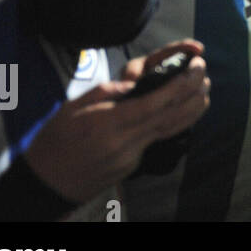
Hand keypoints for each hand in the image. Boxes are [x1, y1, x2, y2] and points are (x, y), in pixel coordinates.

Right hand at [23, 40, 208, 204]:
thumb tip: (134, 84)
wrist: (46, 183)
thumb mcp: (73, 106)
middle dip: (193, 92)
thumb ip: (107, 92)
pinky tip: (184, 111)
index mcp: (110, 123)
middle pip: (171, 116)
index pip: (155, 102)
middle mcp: (126, 141)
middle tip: (203, 72)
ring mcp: (132, 156)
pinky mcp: (133, 166)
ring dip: (193, 109)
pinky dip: (175, 124)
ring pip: (172, 130)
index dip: (180, 84)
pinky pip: (159, 140)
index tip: (195, 67)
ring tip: (204, 90)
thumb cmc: (55, 141)